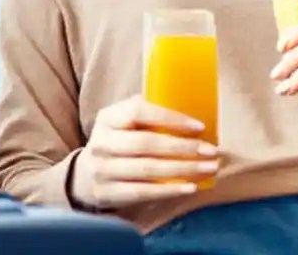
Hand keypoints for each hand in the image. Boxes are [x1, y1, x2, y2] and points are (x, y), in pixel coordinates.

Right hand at [71, 95, 218, 209]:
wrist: (86, 176)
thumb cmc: (117, 143)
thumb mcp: (121, 123)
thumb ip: (145, 113)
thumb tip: (188, 105)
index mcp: (107, 118)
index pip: (137, 112)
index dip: (169, 118)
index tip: (199, 126)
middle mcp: (101, 143)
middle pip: (145, 143)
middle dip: (183, 147)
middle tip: (211, 150)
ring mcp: (102, 170)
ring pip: (147, 169)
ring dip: (184, 169)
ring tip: (209, 168)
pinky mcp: (107, 193)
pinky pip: (143, 192)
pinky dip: (170, 190)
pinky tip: (191, 187)